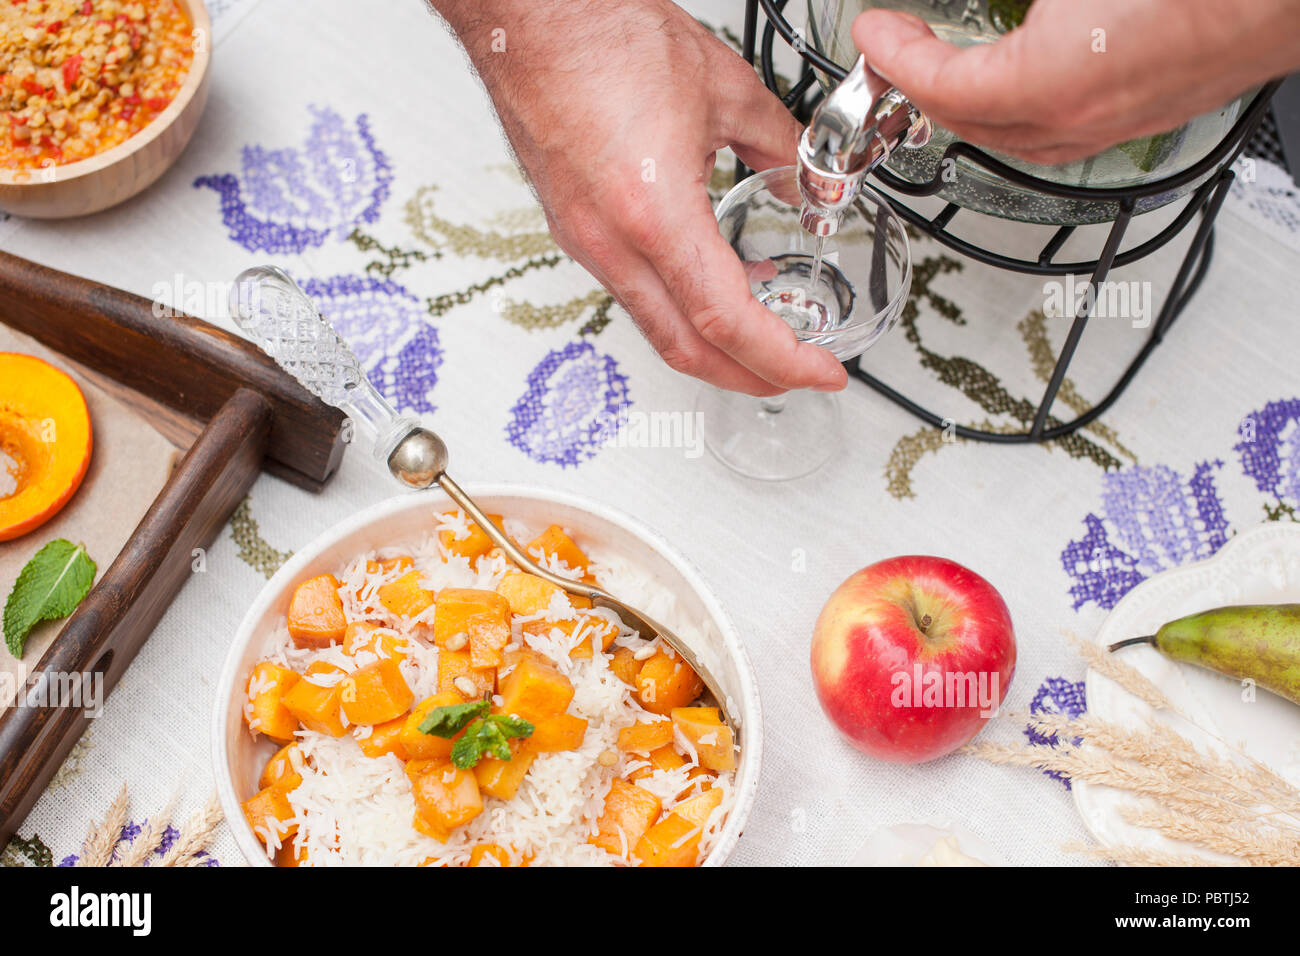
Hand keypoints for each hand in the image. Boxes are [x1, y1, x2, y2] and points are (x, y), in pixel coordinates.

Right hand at [429, 0, 846, 395]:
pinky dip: (680, 307)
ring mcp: (584, 241)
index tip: (820, 371)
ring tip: (762, 340)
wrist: (529, 15)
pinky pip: (634, 292)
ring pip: (656, 326)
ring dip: (713, 346)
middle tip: (795, 376)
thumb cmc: (601, 35)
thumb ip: (777, 142)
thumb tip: (806, 176)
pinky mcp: (574, 228)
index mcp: (651, 211)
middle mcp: (609, 240)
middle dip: (749, 377)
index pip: (725, 320)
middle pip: (686, 348)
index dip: (781, 359)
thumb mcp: (721, 86)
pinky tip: (708, 287)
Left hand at [853, 0, 1299, 164]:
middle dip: (923, 86)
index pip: (940, 84)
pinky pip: (1059, 133)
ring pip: (1014, 137)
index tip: (872, 32)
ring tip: (948, 65)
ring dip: (970, 105)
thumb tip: (987, 2)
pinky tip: (1021, 80)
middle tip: (897, 51)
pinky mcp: (1148, 116)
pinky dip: (1020, 111)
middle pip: (968, 123)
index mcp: (1050, 83)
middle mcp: (1078, 120)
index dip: (894, 57)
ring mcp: (1116, 126)